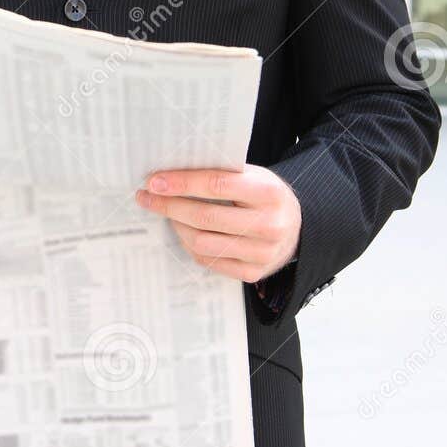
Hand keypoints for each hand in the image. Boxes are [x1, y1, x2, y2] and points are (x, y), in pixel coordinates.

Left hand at [136, 165, 300, 284]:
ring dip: (177, 226)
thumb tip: (171, 173)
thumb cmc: (265, 196)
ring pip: (202, 242)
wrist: (298, 227)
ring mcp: (262, 252)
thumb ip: (221, 174)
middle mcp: (269, 224)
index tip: (154, 181)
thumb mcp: (253, 176)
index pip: (216, 185)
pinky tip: (184, 231)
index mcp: (268, 192)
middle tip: (147, 196)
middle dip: (169, 205)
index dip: (181, 183)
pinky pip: (208, 261)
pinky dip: (190, 245)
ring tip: (167, 213)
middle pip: (205, 216)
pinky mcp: (253, 272)